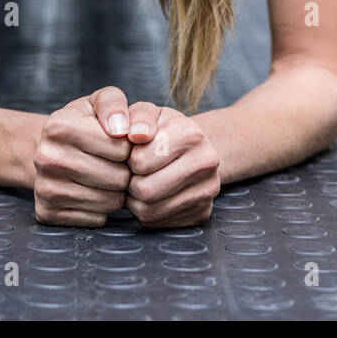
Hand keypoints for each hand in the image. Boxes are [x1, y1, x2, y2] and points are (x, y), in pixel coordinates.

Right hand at [32, 86, 132, 226]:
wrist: (52, 150)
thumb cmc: (84, 124)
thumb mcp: (99, 101)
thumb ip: (114, 104)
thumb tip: (123, 129)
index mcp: (59, 126)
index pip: (121, 147)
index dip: (128, 147)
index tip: (119, 143)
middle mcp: (47, 158)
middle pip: (117, 178)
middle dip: (124, 171)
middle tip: (115, 163)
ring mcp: (44, 188)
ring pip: (110, 202)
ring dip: (116, 191)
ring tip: (106, 176)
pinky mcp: (47, 213)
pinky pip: (97, 219)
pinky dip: (103, 209)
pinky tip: (93, 192)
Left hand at [122, 102, 221, 227]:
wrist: (191, 148)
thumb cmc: (161, 130)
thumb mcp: (148, 113)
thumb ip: (137, 117)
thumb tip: (135, 134)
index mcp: (191, 134)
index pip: (140, 161)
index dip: (129, 159)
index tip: (134, 152)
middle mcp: (206, 163)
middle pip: (146, 191)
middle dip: (131, 183)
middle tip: (133, 173)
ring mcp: (208, 191)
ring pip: (150, 211)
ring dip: (135, 201)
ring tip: (139, 183)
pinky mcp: (202, 212)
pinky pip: (159, 224)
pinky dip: (147, 213)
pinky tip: (152, 196)